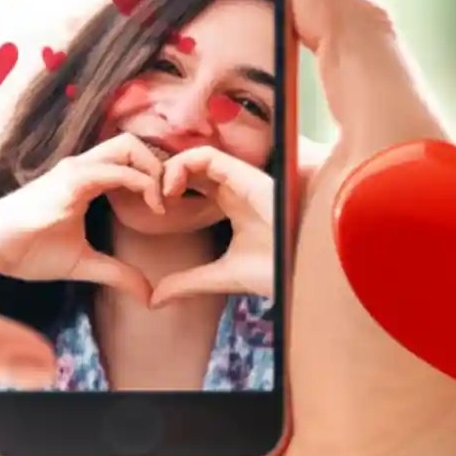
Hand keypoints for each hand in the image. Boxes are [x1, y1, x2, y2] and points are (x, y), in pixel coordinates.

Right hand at [0, 0, 455, 455]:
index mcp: (241, 187)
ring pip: (38, 288)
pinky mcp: (137, 400)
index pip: (122, 128)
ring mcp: (157, 330)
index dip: (48, 107)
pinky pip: (47, 384)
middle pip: (61, 205)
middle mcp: (191, 250)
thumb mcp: (396, 157)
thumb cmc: (407, 316)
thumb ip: (355, 48)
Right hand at [0, 131, 166, 302]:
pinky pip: (117, 170)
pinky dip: (143, 183)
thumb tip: (148, 295)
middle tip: (170, 200)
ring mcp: (76, 170)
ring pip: (129, 147)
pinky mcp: (72, 181)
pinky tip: (154, 208)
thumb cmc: (28, 251)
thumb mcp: (84, 264)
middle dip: (160, 165)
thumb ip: (117, 273)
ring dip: (155, 170)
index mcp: (85, 178)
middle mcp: (82, 166)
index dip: (154, 177)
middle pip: (132, 143)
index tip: (166, 210)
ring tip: (163, 203)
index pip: (129, 159)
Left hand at [150, 145, 274, 304]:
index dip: (169, 190)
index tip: (156, 213)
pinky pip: (207, 155)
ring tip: (161, 195)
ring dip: (171, 169)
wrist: (303, 273)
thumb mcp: (219, 276)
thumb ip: (187, 283)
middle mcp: (234, 187)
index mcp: (230, 204)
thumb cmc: (273, 271)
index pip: (194, 182)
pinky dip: (183, 165)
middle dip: (165, 176)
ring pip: (197, 155)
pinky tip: (171, 190)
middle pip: (193, 166)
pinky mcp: (245, 175)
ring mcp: (240, 179)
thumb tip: (154, 300)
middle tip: (152, 200)